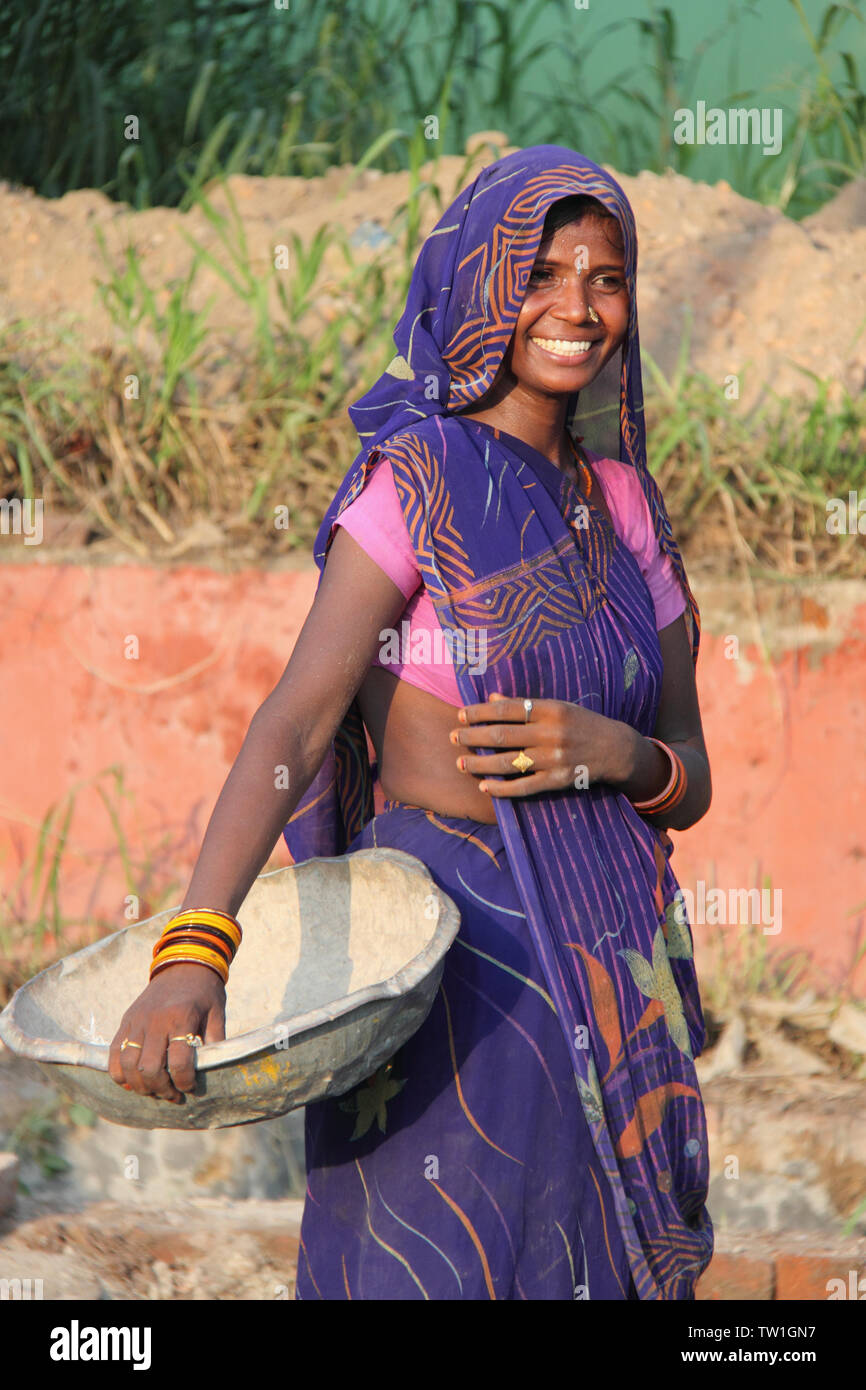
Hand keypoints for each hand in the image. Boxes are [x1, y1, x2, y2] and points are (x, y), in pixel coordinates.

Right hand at [108, 963, 225, 1103]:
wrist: (184, 964)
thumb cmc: (204, 992)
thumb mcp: (217, 1014)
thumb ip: (214, 1043)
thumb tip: (213, 1073)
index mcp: (182, 1017)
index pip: (179, 1062)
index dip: (184, 1082)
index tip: (190, 1089)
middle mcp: (155, 1020)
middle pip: (149, 1068)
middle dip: (160, 1089)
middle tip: (171, 1095)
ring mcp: (137, 1020)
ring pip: (128, 1065)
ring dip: (139, 1085)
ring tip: (154, 1090)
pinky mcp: (126, 1021)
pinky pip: (114, 1053)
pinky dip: (119, 1073)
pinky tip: (132, 1082)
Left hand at [449, 692, 635, 798]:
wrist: (616, 749)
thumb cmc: (581, 723)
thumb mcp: (557, 707)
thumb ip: (524, 704)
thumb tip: (492, 698)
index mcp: (550, 709)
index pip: (507, 709)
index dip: (480, 712)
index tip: (461, 714)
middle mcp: (552, 733)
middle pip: (502, 736)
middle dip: (473, 736)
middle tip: (453, 737)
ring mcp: (555, 759)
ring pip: (508, 763)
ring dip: (480, 764)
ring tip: (461, 763)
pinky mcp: (558, 781)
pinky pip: (524, 787)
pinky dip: (501, 788)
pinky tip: (484, 787)